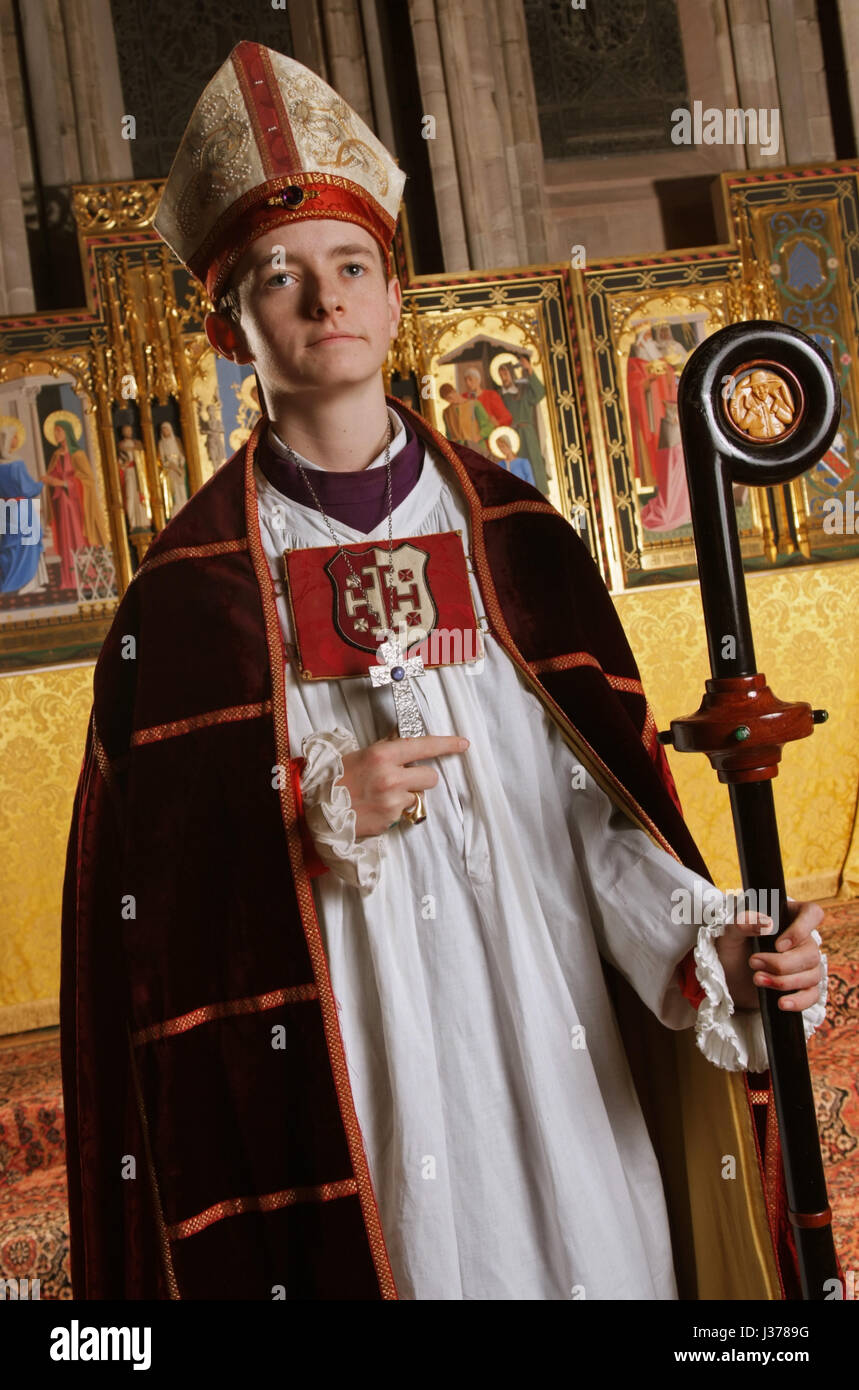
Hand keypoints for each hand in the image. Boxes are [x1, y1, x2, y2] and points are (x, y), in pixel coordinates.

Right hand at [339, 731, 468, 836]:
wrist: (316, 808)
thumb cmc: (335, 778)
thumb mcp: (360, 755)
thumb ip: (386, 750)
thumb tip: (405, 741)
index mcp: (383, 755)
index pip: (424, 746)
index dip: (446, 744)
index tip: (462, 744)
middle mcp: (391, 777)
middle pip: (430, 777)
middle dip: (421, 778)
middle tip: (402, 778)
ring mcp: (393, 801)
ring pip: (417, 796)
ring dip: (406, 795)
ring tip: (381, 795)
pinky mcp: (391, 820)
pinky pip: (403, 812)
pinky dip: (394, 810)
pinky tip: (375, 807)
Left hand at [715, 900, 824, 1012]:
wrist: (726, 975)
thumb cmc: (731, 946)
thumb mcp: (729, 932)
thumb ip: (744, 923)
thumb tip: (767, 923)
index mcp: (788, 918)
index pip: (812, 914)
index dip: (801, 929)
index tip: (778, 945)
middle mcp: (801, 941)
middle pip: (811, 953)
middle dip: (782, 963)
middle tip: (754, 962)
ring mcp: (804, 965)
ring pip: (812, 975)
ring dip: (784, 981)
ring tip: (757, 979)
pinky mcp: (801, 987)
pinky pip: (812, 996)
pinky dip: (798, 1001)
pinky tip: (782, 1003)